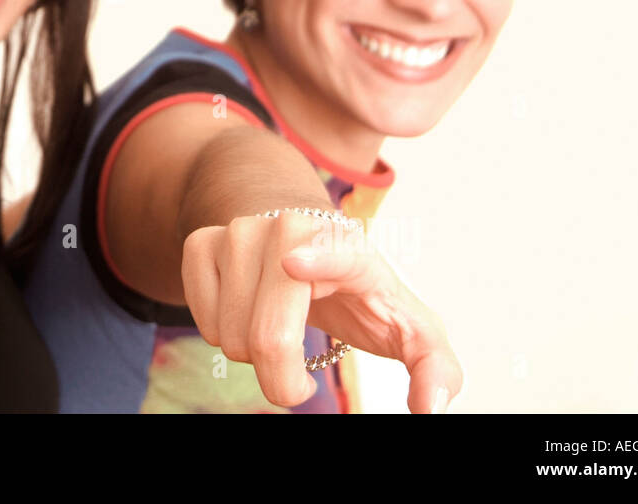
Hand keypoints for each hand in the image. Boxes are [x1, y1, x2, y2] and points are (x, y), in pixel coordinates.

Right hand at [181, 212, 461, 412]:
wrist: (305, 242)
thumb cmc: (361, 293)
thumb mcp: (409, 328)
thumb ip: (436, 370)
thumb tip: (429, 410)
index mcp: (349, 247)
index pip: (334, 252)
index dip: (317, 260)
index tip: (295, 264)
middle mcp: (291, 227)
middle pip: (269, 336)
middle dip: (281, 381)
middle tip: (298, 386)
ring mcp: (241, 231)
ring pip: (229, 333)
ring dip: (251, 354)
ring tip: (278, 332)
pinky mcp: (204, 241)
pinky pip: (201, 318)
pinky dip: (221, 334)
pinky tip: (246, 315)